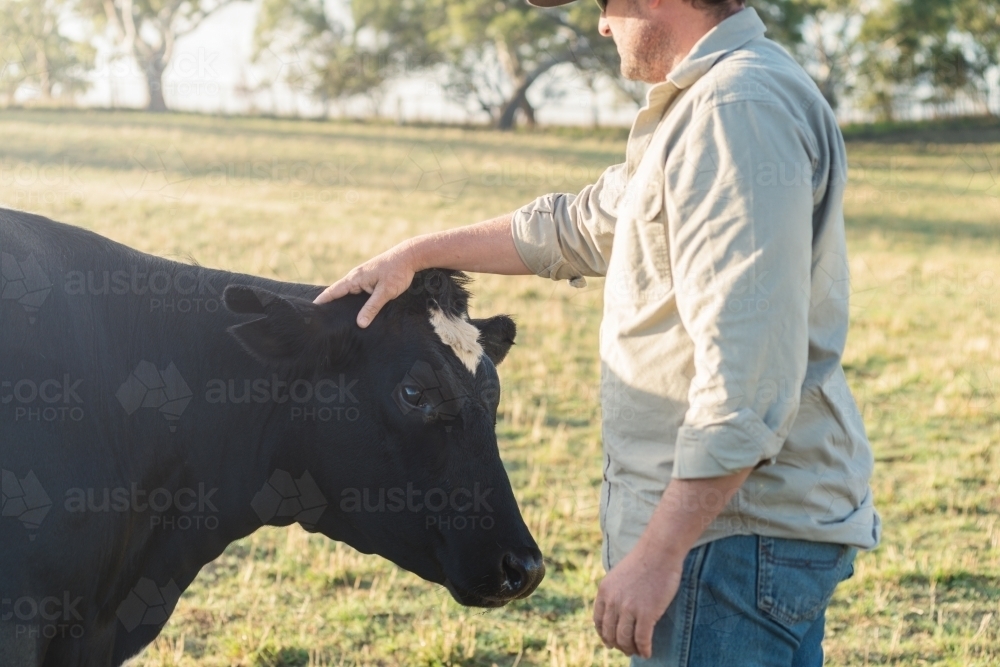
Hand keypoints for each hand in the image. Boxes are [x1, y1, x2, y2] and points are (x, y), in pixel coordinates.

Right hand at [313, 241, 418, 326]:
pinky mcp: (370, 279)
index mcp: (355, 278)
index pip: (333, 291)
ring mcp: (363, 278)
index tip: (311, 310)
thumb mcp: (385, 292)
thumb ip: (372, 308)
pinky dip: (353, 300)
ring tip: (334, 318)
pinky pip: (357, 291)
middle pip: (338, 293)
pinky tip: (355, 310)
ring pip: (348, 293)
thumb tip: (360, 324)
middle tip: (321, 320)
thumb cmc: (397, 272)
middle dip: (330, 304)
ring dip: (342, 303)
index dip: (322, 301)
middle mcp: (356, 277)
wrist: (409, 256)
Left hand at [592, 543, 682, 658]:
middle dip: (618, 645)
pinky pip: (642, 640)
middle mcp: (613, 601)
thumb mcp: (619, 576)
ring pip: (625, 640)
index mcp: (604, 592)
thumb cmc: (644, 561)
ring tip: (638, 651)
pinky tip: (648, 652)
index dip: (604, 635)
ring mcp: (629, 608)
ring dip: (631, 649)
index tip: (610, 642)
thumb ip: (614, 593)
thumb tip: (616, 612)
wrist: (659, 551)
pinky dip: (644, 649)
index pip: (598, 621)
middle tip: (627, 649)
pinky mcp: (646, 613)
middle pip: (610, 634)